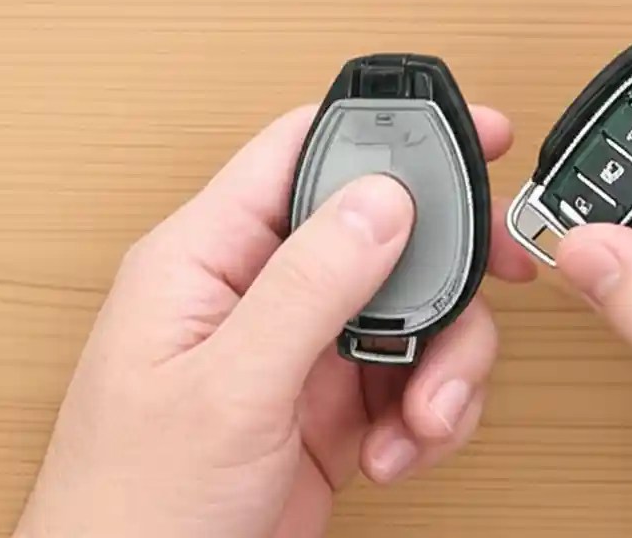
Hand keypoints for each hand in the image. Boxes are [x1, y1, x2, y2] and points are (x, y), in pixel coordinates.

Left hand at [14, 105, 535, 537]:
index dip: (390, 131)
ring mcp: (299, 349)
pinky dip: (428, 414)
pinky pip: (412, 377)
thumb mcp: (228, 387)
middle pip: (382, 233)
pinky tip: (400, 449)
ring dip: (443, 362)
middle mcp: (258, 292)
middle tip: (500, 276)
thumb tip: (383, 199)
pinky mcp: (332, 405)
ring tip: (424, 416)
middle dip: (446, 266)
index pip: (304, 152)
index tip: (471, 135)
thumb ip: (307, 286)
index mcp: (208, 258)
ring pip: (412, 311)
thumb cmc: (132, 507)